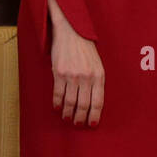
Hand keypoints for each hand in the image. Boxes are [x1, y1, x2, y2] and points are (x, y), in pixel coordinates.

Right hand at [49, 0, 103, 126]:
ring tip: (66, 118)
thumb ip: (96, 81)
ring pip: (70, 102)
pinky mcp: (59, 73)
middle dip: (80, 118)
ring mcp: (72, 75)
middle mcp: (86, 77)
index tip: (91, 124)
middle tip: (77, 124)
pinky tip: (57, 108)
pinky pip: (58, 94)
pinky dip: (57, 104)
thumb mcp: (97, 63)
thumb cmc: (85, 49)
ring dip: (68, 113)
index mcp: (99, 75)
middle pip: (83, 105)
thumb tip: (93, 103)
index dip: (94, 116)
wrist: (71, 31)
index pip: (98, 102)